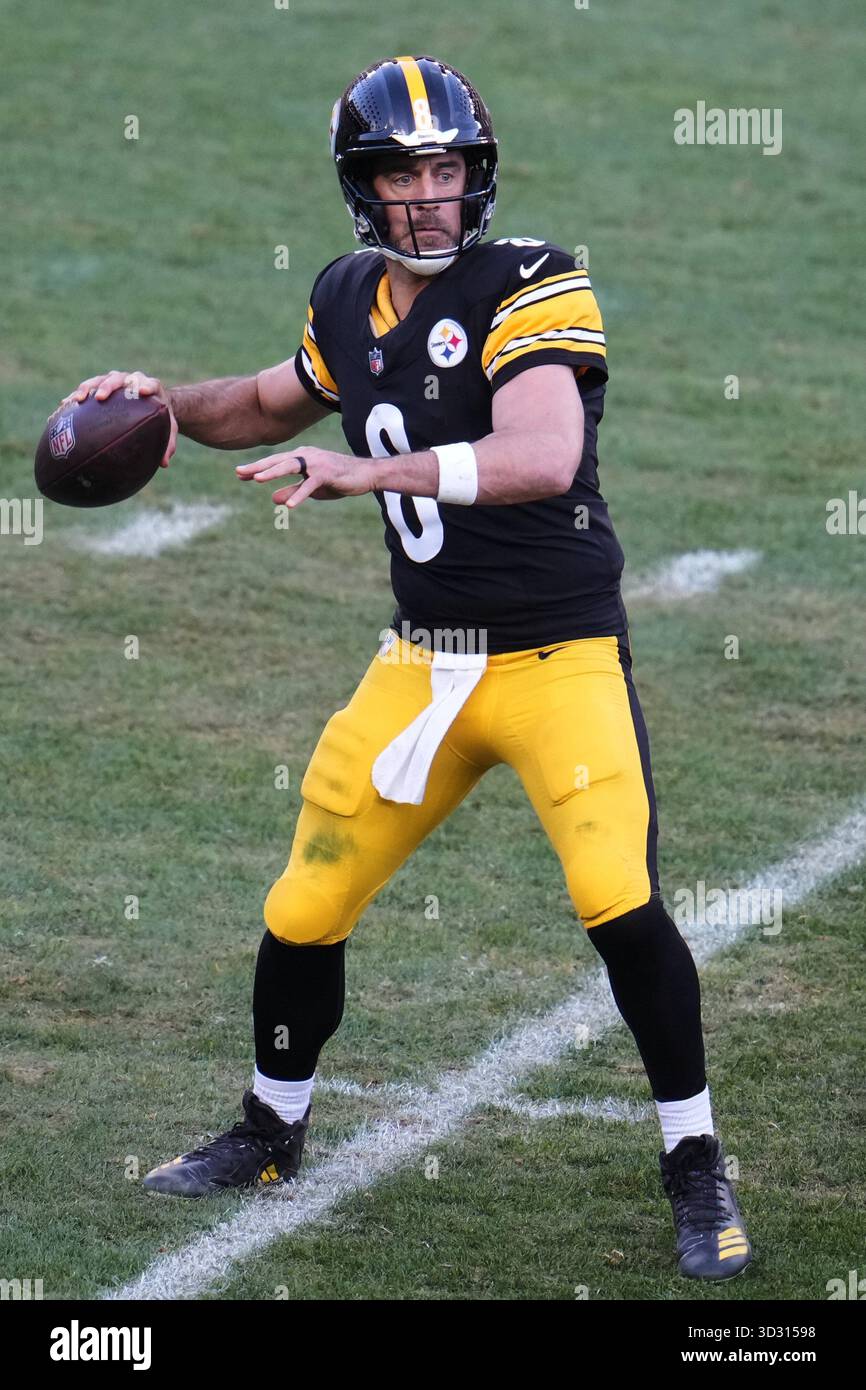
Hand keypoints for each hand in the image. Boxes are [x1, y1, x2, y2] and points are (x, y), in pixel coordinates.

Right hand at [56, 370, 177, 466]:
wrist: (151, 401)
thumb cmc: (160, 416)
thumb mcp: (168, 429)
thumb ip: (168, 444)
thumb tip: (164, 463)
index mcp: (150, 386)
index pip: (148, 383)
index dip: (145, 385)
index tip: (142, 391)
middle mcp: (130, 380)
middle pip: (118, 378)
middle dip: (108, 386)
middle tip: (100, 397)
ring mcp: (114, 382)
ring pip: (98, 380)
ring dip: (86, 388)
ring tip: (76, 400)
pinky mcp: (100, 386)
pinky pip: (86, 390)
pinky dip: (75, 398)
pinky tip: (63, 407)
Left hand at [235, 445, 376, 506]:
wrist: (366, 475)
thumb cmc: (338, 481)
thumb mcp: (312, 489)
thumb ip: (293, 491)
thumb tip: (273, 498)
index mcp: (301, 458)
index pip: (275, 462)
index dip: (257, 468)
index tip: (239, 473)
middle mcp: (306, 456)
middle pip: (278, 461)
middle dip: (258, 467)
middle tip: (239, 473)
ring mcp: (317, 463)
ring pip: (291, 466)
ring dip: (273, 473)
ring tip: (257, 479)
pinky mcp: (328, 473)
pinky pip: (311, 484)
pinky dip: (300, 494)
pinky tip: (290, 506)